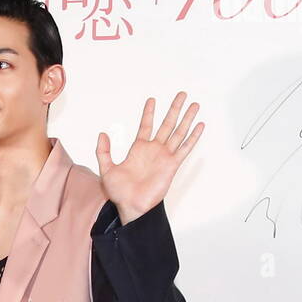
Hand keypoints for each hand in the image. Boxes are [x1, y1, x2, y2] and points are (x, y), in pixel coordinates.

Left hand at [96, 91, 203, 223]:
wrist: (131, 206)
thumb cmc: (120, 193)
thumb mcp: (106, 170)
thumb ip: (103, 151)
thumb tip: (102, 134)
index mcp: (139, 149)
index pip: (146, 125)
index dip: (149, 113)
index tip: (152, 100)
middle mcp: (154, 150)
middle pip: (167, 124)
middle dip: (174, 108)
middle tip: (181, 94)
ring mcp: (164, 156)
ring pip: (178, 132)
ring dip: (187, 118)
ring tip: (194, 105)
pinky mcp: (171, 165)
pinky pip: (184, 149)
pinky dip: (193, 137)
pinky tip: (200, 126)